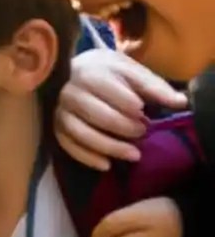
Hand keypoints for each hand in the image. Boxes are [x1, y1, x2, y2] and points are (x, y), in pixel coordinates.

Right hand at [57, 49, 187, 170]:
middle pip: (97, 115)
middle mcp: (69, 92)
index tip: (143, 111)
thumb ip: (154, 86)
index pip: (111, 93)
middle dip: (124, 128)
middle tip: (142, 132)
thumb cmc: (107, 72)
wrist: (75, 71)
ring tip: (134, 155)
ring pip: (81, 133)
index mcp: (90, 73)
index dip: (131, 106)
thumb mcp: (131, 71)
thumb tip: (180, 102)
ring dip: (109, 147)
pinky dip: (87, 157)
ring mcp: (60, 111)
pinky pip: (67, 145)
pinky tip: (107, 165)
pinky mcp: (55, 126)